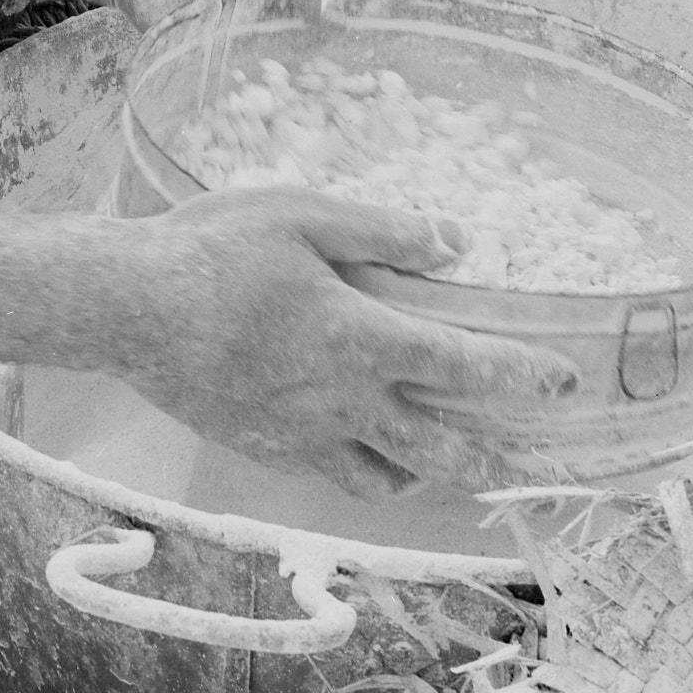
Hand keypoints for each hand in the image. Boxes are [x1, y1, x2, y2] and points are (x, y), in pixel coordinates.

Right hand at [113, 187, 581, 498]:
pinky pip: (330, 472)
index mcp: (365, 341)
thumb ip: (384, 230)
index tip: (565, 381)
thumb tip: (455, 240)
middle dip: (492, 453)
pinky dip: (360, 464)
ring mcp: (304, 436)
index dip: (526, 376)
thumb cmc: (213, 250)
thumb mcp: (302, 215)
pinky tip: (353, 443)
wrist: (127, 309)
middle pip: (443, 449)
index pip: (469, 368)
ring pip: (388, 477)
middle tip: (521, 453)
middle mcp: (346, 403)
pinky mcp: (264, 450)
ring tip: (440, 459)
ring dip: (427, 471)